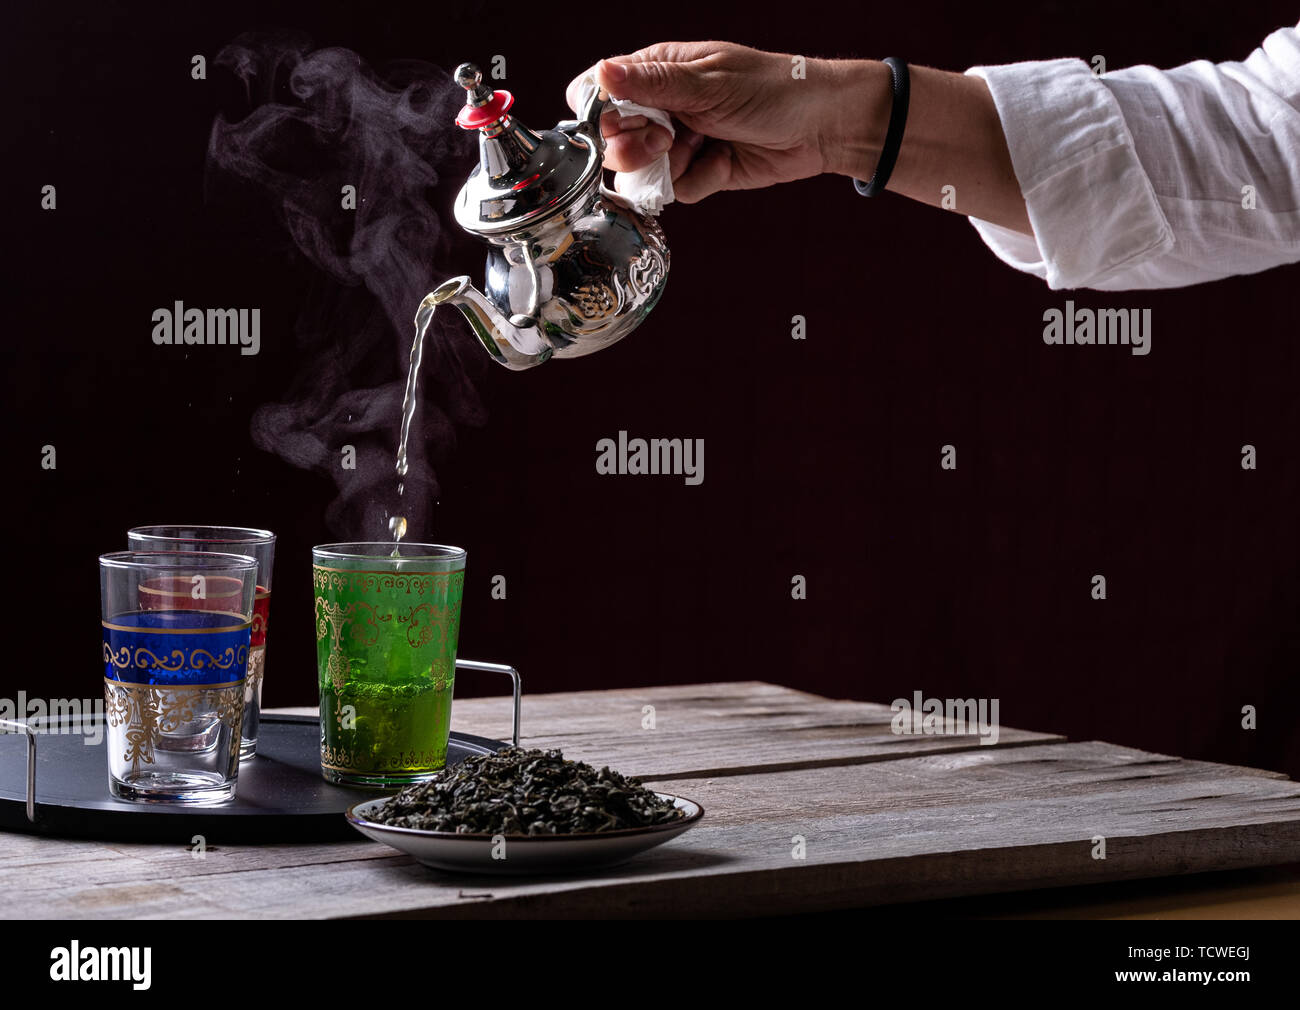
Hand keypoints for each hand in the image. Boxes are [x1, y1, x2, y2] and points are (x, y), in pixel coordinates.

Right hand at [565, 41, 856, 203]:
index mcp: (657, 71)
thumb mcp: (708, 83)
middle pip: (612, 142)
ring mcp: (678, 142)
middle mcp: (662, 108)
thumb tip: (602, 73)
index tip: (629, 120)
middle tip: (669, 138)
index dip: (603, 114)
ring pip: (641, 174)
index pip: (597, 94)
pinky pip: (676, 190)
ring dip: (669, 167)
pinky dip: (698, 182)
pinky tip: (722, 162)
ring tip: (701, 147)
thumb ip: (652, 84)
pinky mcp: (698, 172)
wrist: (820, 127)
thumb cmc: (773, 89)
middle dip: (635, 148)